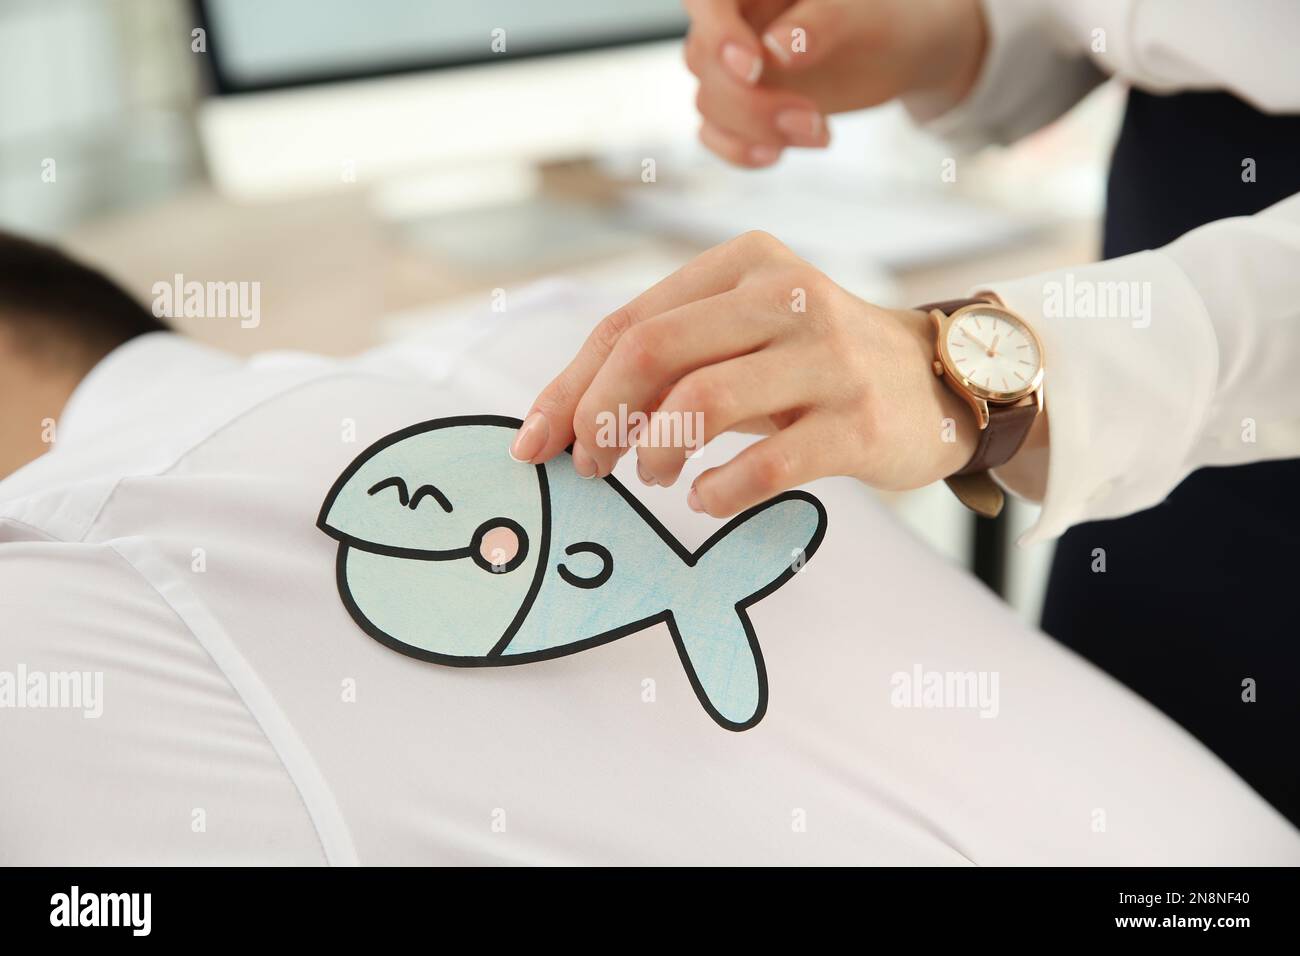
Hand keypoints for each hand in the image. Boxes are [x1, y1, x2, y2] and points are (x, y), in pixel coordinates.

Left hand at [511, 232, 979, 517]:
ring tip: (655, 477)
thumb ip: (671, 363)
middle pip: (651, 349)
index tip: (536, 440)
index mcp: (744, 264)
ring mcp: (826, 356)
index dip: (570, 386)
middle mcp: (784, 296)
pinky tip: (707, 499)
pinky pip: (765, 461)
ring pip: (701, 400)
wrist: (944, 382)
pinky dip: (718, 490)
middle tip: (589, 465)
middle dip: (597, 416)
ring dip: (655, 452)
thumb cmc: (818, 365)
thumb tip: (570, 420)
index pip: (628, 322)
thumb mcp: (746, 338)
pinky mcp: (856, 419)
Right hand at [683, 0, 987, 166]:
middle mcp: (734, 20)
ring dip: (757, 129)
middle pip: (702, 60)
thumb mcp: (860, 13)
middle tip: (812, 118)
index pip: (708, 1)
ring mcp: (731, 65)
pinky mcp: (740, 105)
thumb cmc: (881, 17)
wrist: (900, 53)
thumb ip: (819, 22)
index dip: (718, 34)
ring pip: (708, 101)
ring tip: (820, 133)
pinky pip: (713, 133)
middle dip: (751, 101)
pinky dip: (740, 151)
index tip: (754, 67)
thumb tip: (775, 49)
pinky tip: (779, 154)